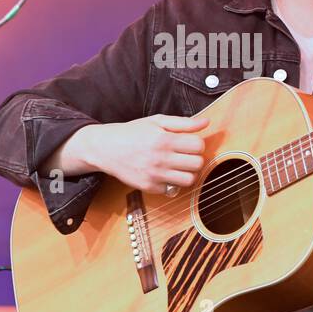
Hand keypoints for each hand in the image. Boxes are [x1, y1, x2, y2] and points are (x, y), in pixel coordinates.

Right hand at [72, 114, 208, 193]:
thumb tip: (206, 122)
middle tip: (186, 155)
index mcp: (164, 139)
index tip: (190, 143)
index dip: (197, 144)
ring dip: (187, 173)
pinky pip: (173, 190)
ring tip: (179, 166)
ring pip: (189, 180)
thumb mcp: (157, 121)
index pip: (198, 146)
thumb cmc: (133, 132)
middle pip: (197, 164)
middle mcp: (160, 158)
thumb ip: (183, 123)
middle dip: (195, 158)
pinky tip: (165, 174)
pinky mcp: (149, 187)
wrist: (105, 148)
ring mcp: (154, 175)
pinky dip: (172, 183)